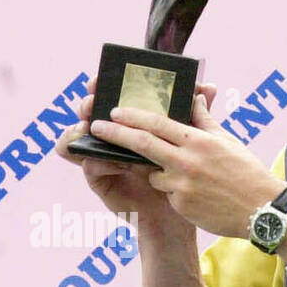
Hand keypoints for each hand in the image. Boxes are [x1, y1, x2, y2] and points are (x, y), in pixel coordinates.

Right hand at [56, 80, 220, 234]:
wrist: (180, 209)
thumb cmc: (184, 173)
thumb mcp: (191, 141)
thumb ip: (198, 114)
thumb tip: (208, 87)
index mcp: (132, 123)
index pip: (112, 96)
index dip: (104, 85)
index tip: (102, 76)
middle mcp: (114, 137)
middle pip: (91, 112)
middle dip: (88, 103)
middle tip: (91, 100)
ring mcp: (104, 157)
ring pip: (78, 138)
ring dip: (79, 129)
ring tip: (88, 125)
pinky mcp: (101, 180)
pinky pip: (88, 166)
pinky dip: (94, 160)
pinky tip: (103, 157)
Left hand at [88, 93, 279, 239]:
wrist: (262, 211)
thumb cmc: (247, 172)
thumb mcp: (227, 141)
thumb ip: (205, 120)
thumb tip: (197, 96)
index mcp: (198, 141)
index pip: (157, 124)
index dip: (132, 116)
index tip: (114, 111)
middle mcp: (187, 161)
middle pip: (142, 144)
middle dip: (116, 134)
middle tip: (97, 126)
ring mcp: (182, 185)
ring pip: (153, 174)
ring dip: (156, 172)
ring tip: (186, 177)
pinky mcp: (182, 206)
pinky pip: (168, 194)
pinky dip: (173, 191)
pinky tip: (197, 196)